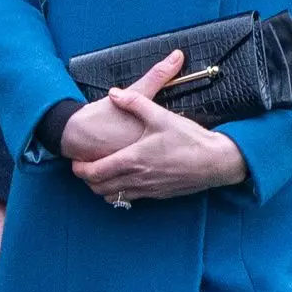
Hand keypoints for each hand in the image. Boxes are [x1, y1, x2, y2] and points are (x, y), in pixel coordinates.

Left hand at [72, 50, 247, 204]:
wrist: (216, 162)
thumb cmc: (189, 139)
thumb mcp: (161, 116)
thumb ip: (135, 102)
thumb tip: (114, 93)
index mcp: (132, 160)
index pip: (95, 172)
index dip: (80, 169)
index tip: (75, 161)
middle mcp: (137, 179)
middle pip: (99, 188)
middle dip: (87, 180)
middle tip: (84, 168)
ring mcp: (148, 190)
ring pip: (114, 197)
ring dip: (102, 188)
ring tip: (101, 174)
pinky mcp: (158, 195)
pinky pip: (130, 199)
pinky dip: (120, 192)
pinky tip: (124, 179)